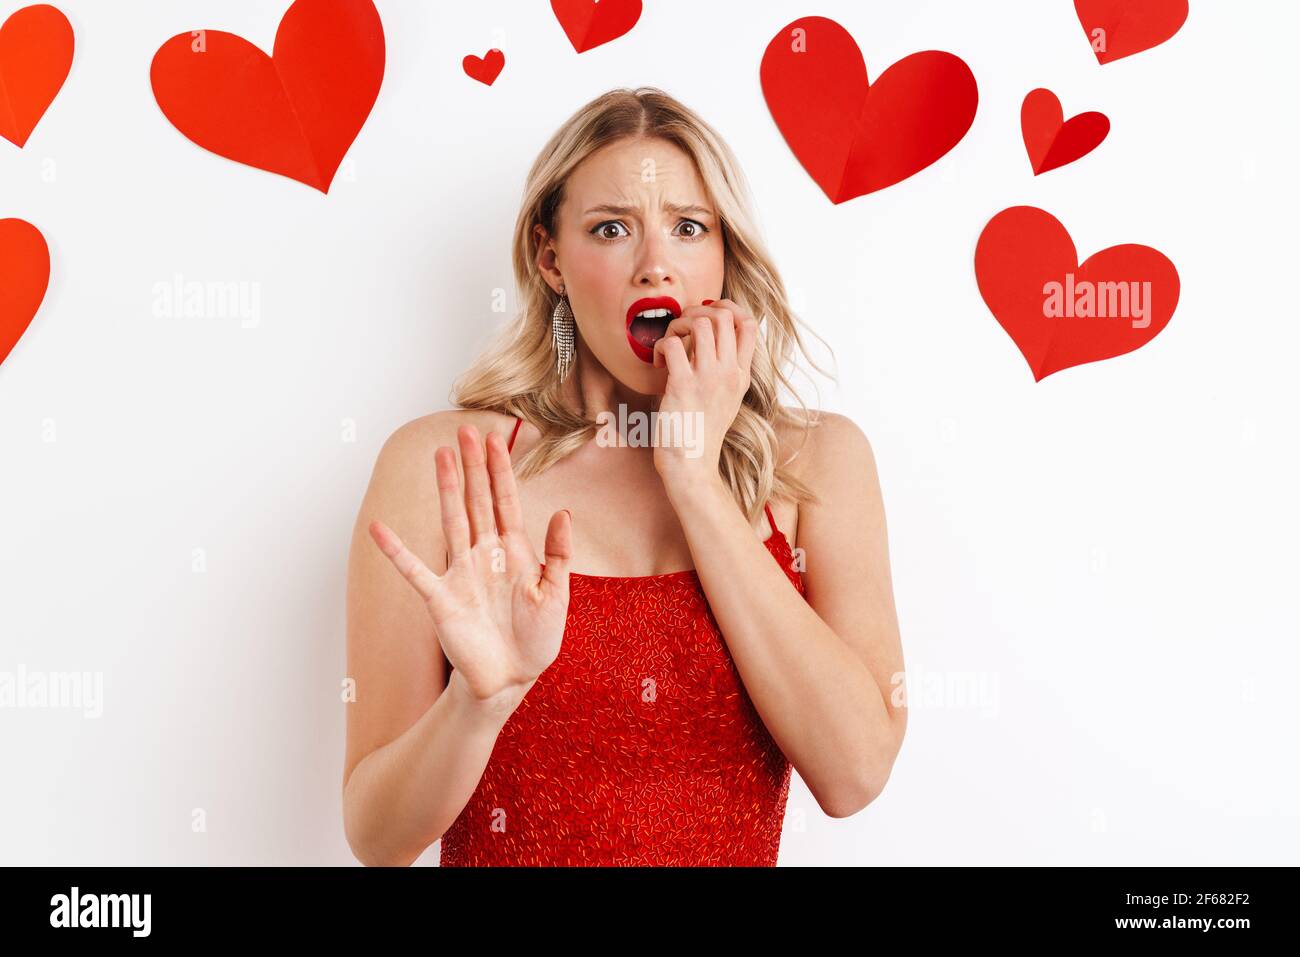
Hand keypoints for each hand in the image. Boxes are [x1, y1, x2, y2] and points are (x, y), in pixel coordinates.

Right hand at [368, 424, 571, 708]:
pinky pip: (414, 571)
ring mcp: (461, 573)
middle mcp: (485, 555)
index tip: (497, 438)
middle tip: (466, 430)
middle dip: (472, 467)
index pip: (506, 501)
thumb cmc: (536, 639)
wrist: (510, 679)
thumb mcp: (556, 595)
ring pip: (452, 521)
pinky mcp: (441, 598)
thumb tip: (563, 512)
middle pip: (477, 501)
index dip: (501, 471)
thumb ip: (558, 554)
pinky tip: (378, 529)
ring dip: (446, 489)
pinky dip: (396, 551)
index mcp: (514, 551)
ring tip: (439, 456)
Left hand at [651, 299, 757, 484]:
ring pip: (700, 322)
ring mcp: (707, 378)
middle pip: (724, 316)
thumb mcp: (727, 399)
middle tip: (683, 330)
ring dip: (678, 325)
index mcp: (741, 375)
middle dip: (698, 311)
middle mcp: (729, 373)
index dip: (728, 310)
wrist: (692, 464)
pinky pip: (672, 344)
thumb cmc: (702, 432)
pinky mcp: (682, 385)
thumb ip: (725, 370)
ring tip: (670, 344)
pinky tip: (659, 363)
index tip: (706, 319)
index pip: (750, 324)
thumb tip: (710, 339)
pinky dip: (661, 346)